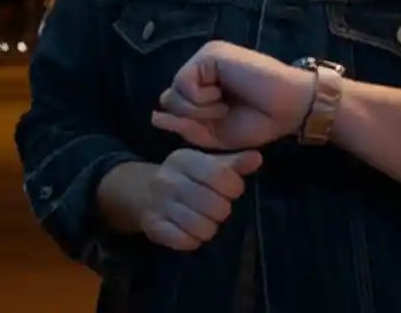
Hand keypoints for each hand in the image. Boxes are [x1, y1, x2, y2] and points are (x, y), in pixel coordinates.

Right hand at [140, 148, 262, 250]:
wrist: (143, 192)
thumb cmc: (186, 177)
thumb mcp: (208, 164)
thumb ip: (234, 163)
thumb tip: (257, 158)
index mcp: (183, 159)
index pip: (220, 175)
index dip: (233, 187)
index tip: (231, 190)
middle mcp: (168, 180)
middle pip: (214, 205)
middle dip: (222, 210)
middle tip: (218, 208)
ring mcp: (158, 204)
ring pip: (201, 227)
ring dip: (209, 228)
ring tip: (205, 220)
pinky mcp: (153, 227)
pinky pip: (185, 242)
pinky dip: (193, 240)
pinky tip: (191, 231)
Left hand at [151, 40, 312, 149]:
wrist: (288, 108)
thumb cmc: (257, 122)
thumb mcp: (215, 133)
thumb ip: (185, 126)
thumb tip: (155, 115)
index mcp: (203, 84)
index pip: (173, 104)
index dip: (188, 121)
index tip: (216, 123)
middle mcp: (201, 67)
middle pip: (170, 98)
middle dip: (193, 116)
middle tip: (223, 113)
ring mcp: (205, 58)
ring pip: (175, 90)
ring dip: (199, 109)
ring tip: (225, 105)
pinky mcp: (210, 54)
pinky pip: (185, 83)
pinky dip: (201, 99)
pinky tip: (221, 96)